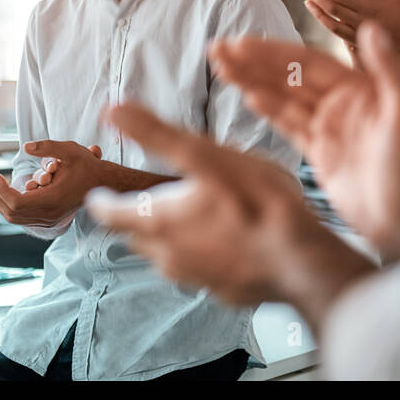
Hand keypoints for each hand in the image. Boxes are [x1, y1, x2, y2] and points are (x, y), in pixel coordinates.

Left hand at [0, 140, 105, 227]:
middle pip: (10, 212)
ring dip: (0, 201)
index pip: (15, 202)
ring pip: (14, 217)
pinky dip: (9, 206)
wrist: (104, 183)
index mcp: (51, 200)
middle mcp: (48, 215)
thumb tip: (25, 146)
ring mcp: (48, 220)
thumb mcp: (70, 150)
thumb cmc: (87, 166)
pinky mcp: (48, 219)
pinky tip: (5, 191)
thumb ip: (47, 147)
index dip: (0, 190)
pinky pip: (21, 217)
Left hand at [86, 103, 374, 320]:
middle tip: (147, 200)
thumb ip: (157, 134)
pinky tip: (224, 241)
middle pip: (136, 236)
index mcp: (156, 220)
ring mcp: (194, 277)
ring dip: (169, 237)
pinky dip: (202, 254)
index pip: (109, 214)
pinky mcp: (221, 290)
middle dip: (136, 218)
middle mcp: (166, 255)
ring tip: (187, 218)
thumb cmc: (256, 202)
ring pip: (167, 256)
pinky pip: (200, 270)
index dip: (101, 202)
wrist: (300, 259)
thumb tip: (112, 110)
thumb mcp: (205, 155)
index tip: (98, 197)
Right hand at [208, 24, 399, 258]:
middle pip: (289, 77)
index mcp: (360, 88)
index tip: (241, 42)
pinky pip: (290, 127)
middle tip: (218, 48)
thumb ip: (386, 70)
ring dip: (253, 82)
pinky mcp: (322, 154)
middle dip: (254, 62)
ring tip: (221, 66)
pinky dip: (269, 111)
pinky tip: (248, 97)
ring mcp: (330, 128)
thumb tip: (371, 27)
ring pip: (283, 99)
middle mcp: (342, 103)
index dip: (272, 52)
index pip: (306, 63)